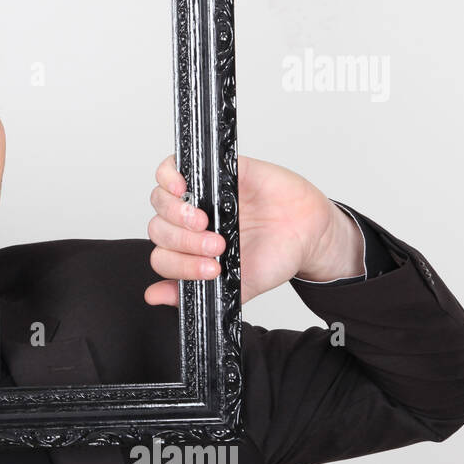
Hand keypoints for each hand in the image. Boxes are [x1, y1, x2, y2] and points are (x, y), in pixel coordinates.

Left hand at [144, 153, 358, 306]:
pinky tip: (181, 188)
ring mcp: (198, 198)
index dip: (180, 266)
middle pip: (159, 230)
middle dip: (184, 242)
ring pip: (160, 201)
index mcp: (190, 252)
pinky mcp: (211, 173)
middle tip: (217, 245)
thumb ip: (194, 291)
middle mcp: (189, 226)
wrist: (309, 233)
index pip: (163, 259)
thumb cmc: (275, 257)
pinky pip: (172, 167)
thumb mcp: (236, 285)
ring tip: (204, 222)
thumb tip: (153, 297)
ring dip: (175, 213)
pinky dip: (168, 175)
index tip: (212, 269)